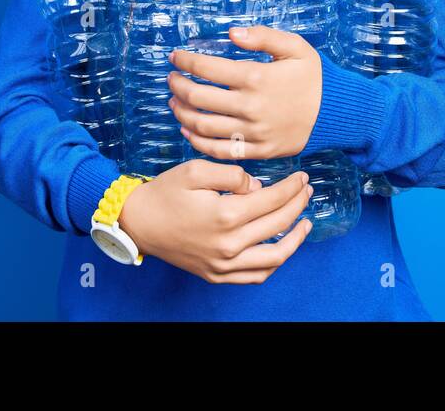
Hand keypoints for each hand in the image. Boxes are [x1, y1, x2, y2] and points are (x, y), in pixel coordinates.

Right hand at [117, 159, 313, 282]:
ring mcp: (223, 264)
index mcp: (226, 214)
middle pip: (278, 224)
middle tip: (306, 191)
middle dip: (298, 205)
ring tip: (305, 223)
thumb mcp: (196, 169)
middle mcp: (229, 244)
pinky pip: (255, 276)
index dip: (292, 187)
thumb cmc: (165, 193)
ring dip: (296, 239)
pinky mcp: (216, 275)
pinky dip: (274, 264)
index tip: (302, 177)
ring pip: (275, 257)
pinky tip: (281, 248)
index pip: (273, 200)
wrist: (137, 223)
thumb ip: (233, 174)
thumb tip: (259, 187)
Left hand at [167, 25, 321, 161]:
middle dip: (178, 86)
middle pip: (199, 98)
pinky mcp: (258, 150)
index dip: (185, 61)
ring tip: (174, 102)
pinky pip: (220, 151)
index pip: (207, 68)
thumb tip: (230, 34)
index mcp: (256, 77)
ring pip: (204, 126)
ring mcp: (253, 132)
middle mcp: (250, 106)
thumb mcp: (294, 47)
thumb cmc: (314, 77)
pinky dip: (198, 142)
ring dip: (182, 113)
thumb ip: (262, 36)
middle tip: (171, 78)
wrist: (337, 113)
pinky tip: (188, 130)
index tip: (175, 56)